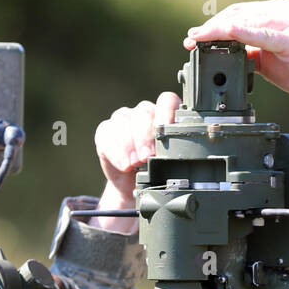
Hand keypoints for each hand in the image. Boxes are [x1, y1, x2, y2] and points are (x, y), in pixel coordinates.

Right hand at [91, 91, 180, 231]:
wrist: (133, 189)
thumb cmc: (157, 173)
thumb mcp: (171, 164)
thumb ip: (177, 154)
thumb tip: (183, 158)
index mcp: (166, 116)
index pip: (167, 100)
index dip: (167, 111)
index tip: (166, 129)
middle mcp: (144, 114)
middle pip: (144, 112)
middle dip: (145, 136)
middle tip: (147, 157)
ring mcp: (124, 120)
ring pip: (124, 120)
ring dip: (129, 144)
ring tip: (135, 164)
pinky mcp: (106, 132)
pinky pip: (107, 134)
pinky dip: (116, 151)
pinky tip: (124, 165)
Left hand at [184, 0, 288, 103]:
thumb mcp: (272, 59)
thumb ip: (253, 52)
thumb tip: (231, 55)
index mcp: (279, 13)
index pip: (241, 13)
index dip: (216, 24)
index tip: (196, 36)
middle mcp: (284, 11)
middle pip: (239, 13)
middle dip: (211, 27)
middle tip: (191, 39)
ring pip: (245, 20)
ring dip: (218, 30)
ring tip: (199, 40)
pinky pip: (260, 33)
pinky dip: (239, 33)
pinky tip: (223, 36)